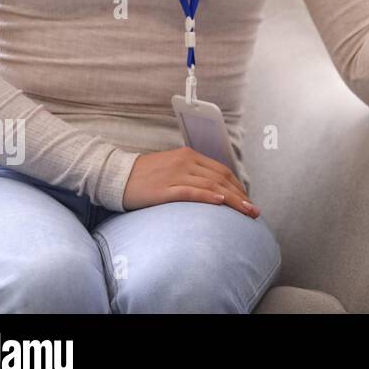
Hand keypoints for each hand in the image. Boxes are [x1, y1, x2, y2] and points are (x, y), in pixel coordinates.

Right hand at [122, 146, 258, 218]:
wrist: (115, 175)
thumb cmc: (144, 176)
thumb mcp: (172, 168)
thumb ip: (191, 174)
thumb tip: (212, 189)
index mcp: (189, 156)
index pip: (221, 170)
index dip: (238, 186)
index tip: (247, 200)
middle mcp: (185, 162)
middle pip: (221, 178)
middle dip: (240, 195)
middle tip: (253, 211)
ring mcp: (175, 174)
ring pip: (211, 185)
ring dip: (232, 200)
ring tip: (245, 212)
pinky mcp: (164, 188)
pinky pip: (191, 191)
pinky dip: (208, 196)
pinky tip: (220, 202)